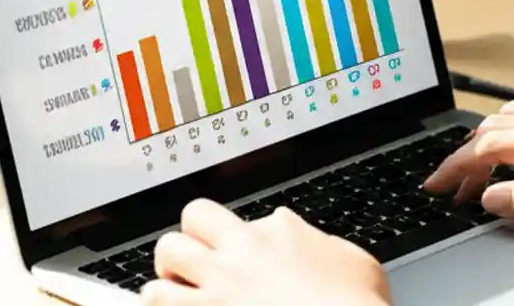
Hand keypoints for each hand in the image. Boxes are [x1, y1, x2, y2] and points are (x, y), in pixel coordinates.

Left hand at [146, 199, 390, 305]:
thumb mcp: (359, 264)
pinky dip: (158, 301)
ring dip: (171, 270)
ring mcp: (219, 283)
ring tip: (178, 287)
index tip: (256, 259)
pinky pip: (154, 299)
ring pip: (167, 253)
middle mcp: (244, 250)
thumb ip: (327, 248)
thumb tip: (318, 248)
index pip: (253, 219)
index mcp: (282, 232)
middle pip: (195, 216)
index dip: (252, 239)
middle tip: (200, 260)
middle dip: (195, 236)